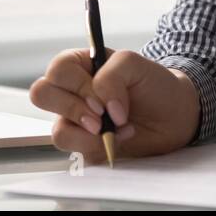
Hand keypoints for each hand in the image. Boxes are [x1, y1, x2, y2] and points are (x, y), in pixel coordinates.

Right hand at [29, 48, 200, 164]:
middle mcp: (72, 91)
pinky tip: (119, 138)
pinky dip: (98, 147)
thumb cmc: (152, 83)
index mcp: (80, 64)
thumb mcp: (135, 64)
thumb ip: (112, 76)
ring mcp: (75, 120)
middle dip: (73, 109)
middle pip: (42, 95)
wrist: (173, 115)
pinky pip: (75, 151)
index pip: (57, 70)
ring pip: (57, 130)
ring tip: (117, 128)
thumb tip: (100, 107)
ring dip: (89, 134)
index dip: (76, 86)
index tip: (100, 99)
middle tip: (101, 117)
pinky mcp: (84, 144)